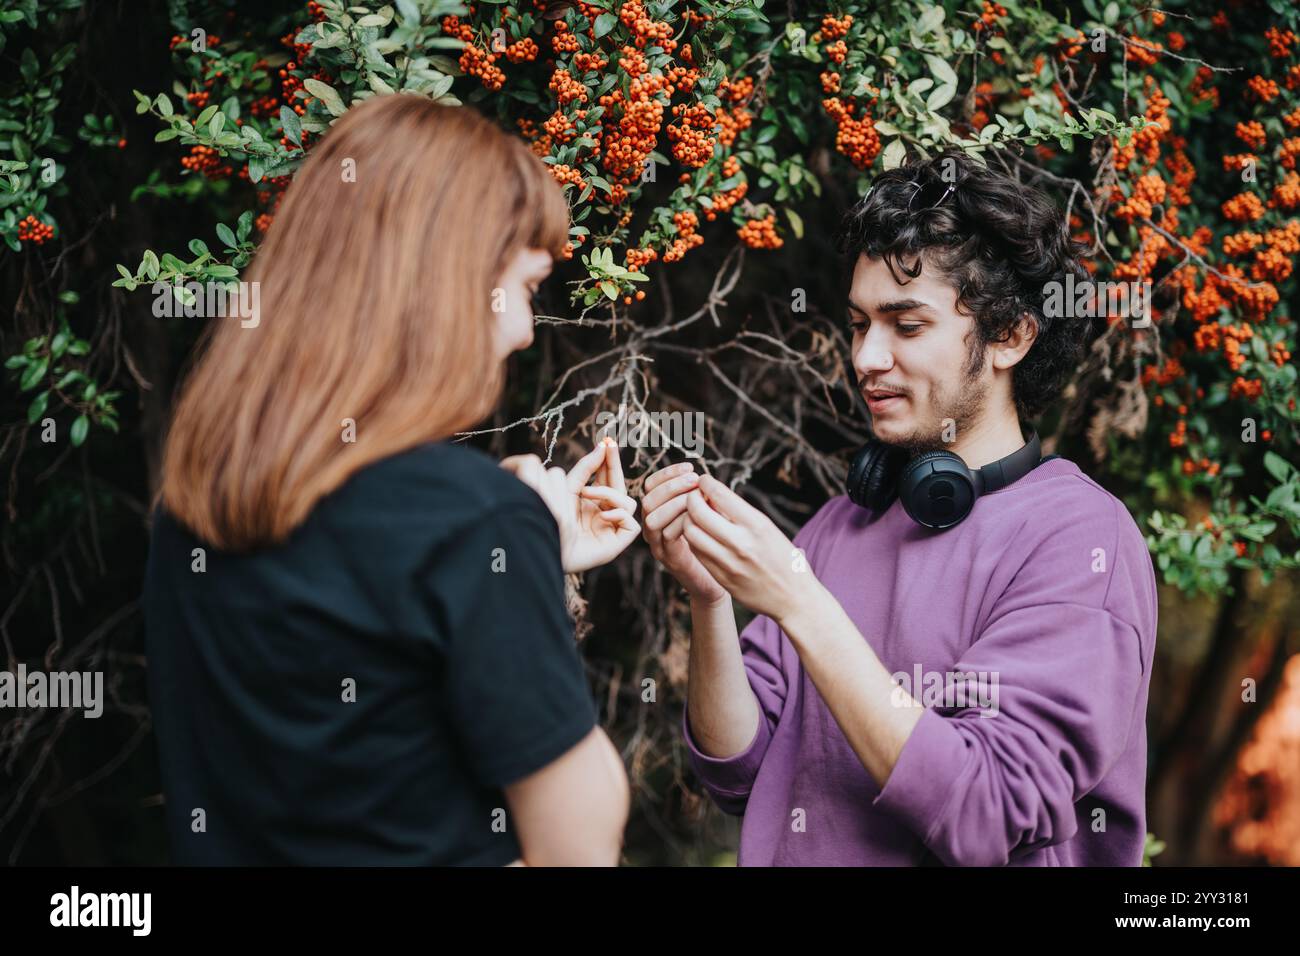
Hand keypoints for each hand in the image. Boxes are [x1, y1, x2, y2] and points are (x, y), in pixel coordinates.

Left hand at [500, 439, 639, 573]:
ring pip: (628, 503)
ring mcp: (611, 529)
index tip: (608, 442)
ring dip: (609, 493)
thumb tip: (602, 446)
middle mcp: (604, 514)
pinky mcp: (616, 543)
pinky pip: (631, 524)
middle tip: (609, 446)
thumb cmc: (553, 518)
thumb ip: (587, 468)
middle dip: (615, 466)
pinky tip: (601, 515)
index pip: (608, 479)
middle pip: (620, 487)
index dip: (609, 461)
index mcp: (593, 503)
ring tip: (586, 493)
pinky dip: (618, 514)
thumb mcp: (569, 487)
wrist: (545, 542)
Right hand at [639, 461, 726, 605]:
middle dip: (671, 486)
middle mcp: (653, 527)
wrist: (715, 579)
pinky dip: (679, 522)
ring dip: (673, 503)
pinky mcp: (669, 558)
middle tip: (694, 480)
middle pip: (648, 499)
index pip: (650, 485)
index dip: (667, 473)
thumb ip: (698, 498)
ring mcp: (658, 544)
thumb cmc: (712, 542)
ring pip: (652, 518)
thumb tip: (704, 476)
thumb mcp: (704, 514)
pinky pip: (665, 537)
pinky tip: (697, 516)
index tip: (689, 466)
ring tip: (696, 496)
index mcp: (658, 511)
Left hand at [679, 473, 819, 622]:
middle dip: (691, 499)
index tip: (703, 481)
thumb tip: (713, 496)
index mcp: (757, 525)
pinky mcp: (721, 578)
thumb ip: (741, 515)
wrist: (794, 599)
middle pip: (697, 512)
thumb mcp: (769, 530)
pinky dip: (694, 540)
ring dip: (689, 520)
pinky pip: (697, 553)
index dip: (706, 483)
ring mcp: (729, 563)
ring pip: (691, 533)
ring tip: (696, 518)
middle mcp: (741, 543)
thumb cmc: (784, 559)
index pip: (720, 495)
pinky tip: (701, 536)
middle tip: (694, 497)